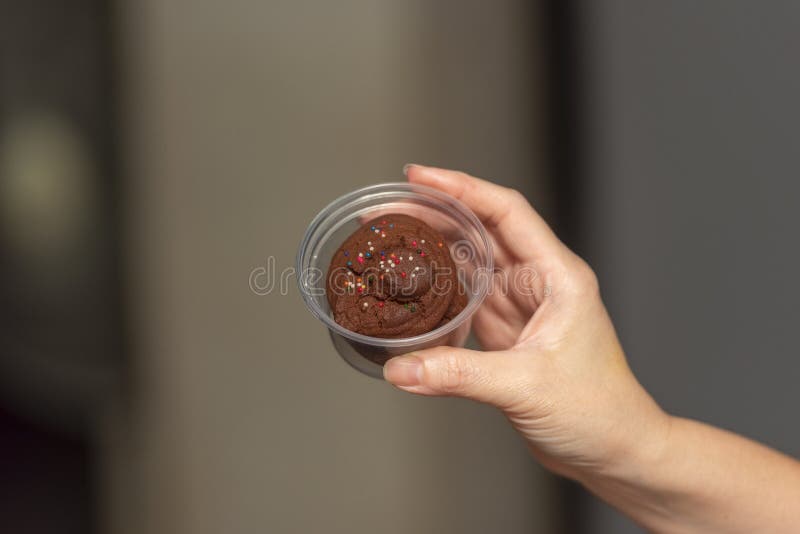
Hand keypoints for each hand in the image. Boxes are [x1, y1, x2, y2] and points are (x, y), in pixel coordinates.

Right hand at [385, 165, 670, 481]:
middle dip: (432, 214)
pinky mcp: (505, 331)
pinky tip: (408, 285)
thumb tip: (401, 368)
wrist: (613, 449)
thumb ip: (459, 375)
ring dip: (430, 247)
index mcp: (557, 276)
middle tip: (384, 209)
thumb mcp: (526, 386)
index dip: (461, 188)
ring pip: (468, 262)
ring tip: (388, 236)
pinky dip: (434, 289)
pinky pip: (463, 298)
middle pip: (479, 230)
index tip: (419, 177)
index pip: (506, 212)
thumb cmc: (598, 411)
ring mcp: (520, 305)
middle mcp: (538, 282)